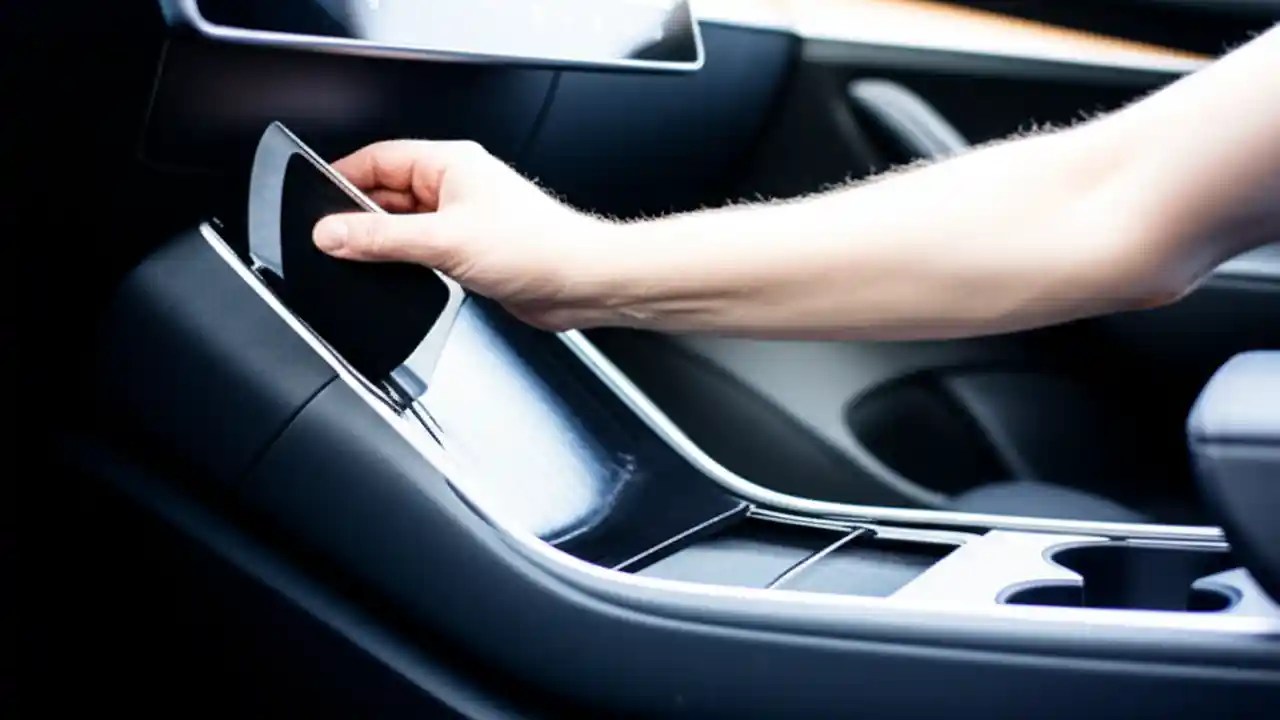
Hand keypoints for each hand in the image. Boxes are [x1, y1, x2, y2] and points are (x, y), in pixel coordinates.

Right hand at [312, 140, 614, 329]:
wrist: (581, 283)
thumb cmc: (537, 247)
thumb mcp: (445, 241)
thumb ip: (382, 238)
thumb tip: (332, 232)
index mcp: (450, 164)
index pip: (378, 160)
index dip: (341, 178)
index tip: (312, 203)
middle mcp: (456, 187)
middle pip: (387, 194)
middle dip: (360, 217)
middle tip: (334, 242)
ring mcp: (463, 220)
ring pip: (405, 226)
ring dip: (385, 243)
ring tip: (367, 262)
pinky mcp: (470, 251)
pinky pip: (424, 251)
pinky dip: (406, 263)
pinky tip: (401, 278)